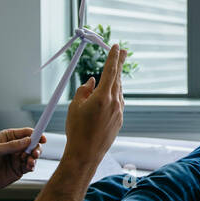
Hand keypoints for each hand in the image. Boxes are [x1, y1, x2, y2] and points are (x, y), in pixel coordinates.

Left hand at [0, 127, 46, 196]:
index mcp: (7, 138)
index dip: (34, 134)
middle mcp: (13, 147)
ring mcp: (16, 159)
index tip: (41, 137)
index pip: (25, 133)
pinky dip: (32, 165)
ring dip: (34, 157)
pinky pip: (29, 166)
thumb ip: (12, 146)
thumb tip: (27, 140)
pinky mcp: (18, 170)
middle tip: (34, 152)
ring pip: (32, 155)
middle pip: (32, 144)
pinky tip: (29, 166)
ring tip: (30, 160)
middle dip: (36, 147)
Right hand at [63, 45, 125, 170]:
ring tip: (111, 73)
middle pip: (118, 78)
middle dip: (119, 63)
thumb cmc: (77, 130)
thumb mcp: (75, 106)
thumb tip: (93, 81)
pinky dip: (113, 95)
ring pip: (118, 91)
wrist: (86, 153)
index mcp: (103, 96)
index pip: (110, 71)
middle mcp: (115, 102)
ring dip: (114, 81)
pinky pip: (117, 102)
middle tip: (124, 50)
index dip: (113, 57)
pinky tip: (108, 95)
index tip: (116, 47)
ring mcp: (119, 112)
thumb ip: (85, 90)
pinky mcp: (120, 120)